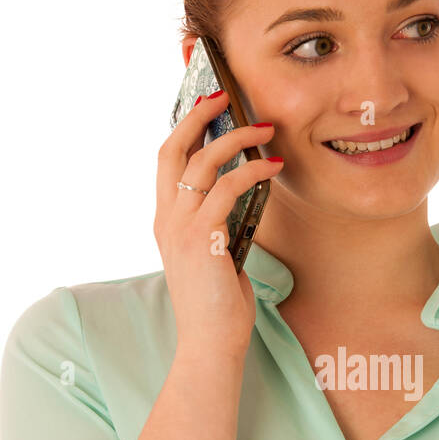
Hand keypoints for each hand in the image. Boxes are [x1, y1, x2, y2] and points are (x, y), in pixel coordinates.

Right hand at [155, 91, 282, 357]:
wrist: (209, 344)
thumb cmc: (217, 305)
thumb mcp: (214, 255)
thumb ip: (218, 224)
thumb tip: (243, 193)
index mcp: (165, 220)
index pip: (166, 160)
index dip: (184, 128)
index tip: (208, 106)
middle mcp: (166, 219)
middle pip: (173, 149)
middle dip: (199, 116)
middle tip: (226, 96)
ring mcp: (181, 229)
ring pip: (203, 163)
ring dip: (238, 140)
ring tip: (267, 132)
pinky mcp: (203, 240)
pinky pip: (228, 189)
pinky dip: (252, 172)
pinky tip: (273, 169)